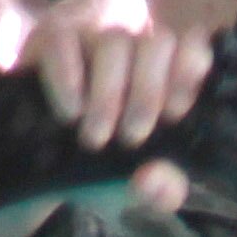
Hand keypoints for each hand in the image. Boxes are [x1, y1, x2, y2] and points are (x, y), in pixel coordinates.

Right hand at [29, 20, 216, 217]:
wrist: (43, 179)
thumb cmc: (100, 178)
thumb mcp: (134, 195)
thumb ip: (158, 193)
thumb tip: (151, 180)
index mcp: (166, 81)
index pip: (193, 48)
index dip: (190, 69)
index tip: (175, 111)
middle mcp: (134, 53)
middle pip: (157, 43)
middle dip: (147, 93)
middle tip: (131, 138)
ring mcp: (93, 42)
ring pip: (114, 42)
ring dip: (108, 94)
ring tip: (94, 138)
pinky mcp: (52, 42)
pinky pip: (63, 41)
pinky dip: (68, 77)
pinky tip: (69, 113)